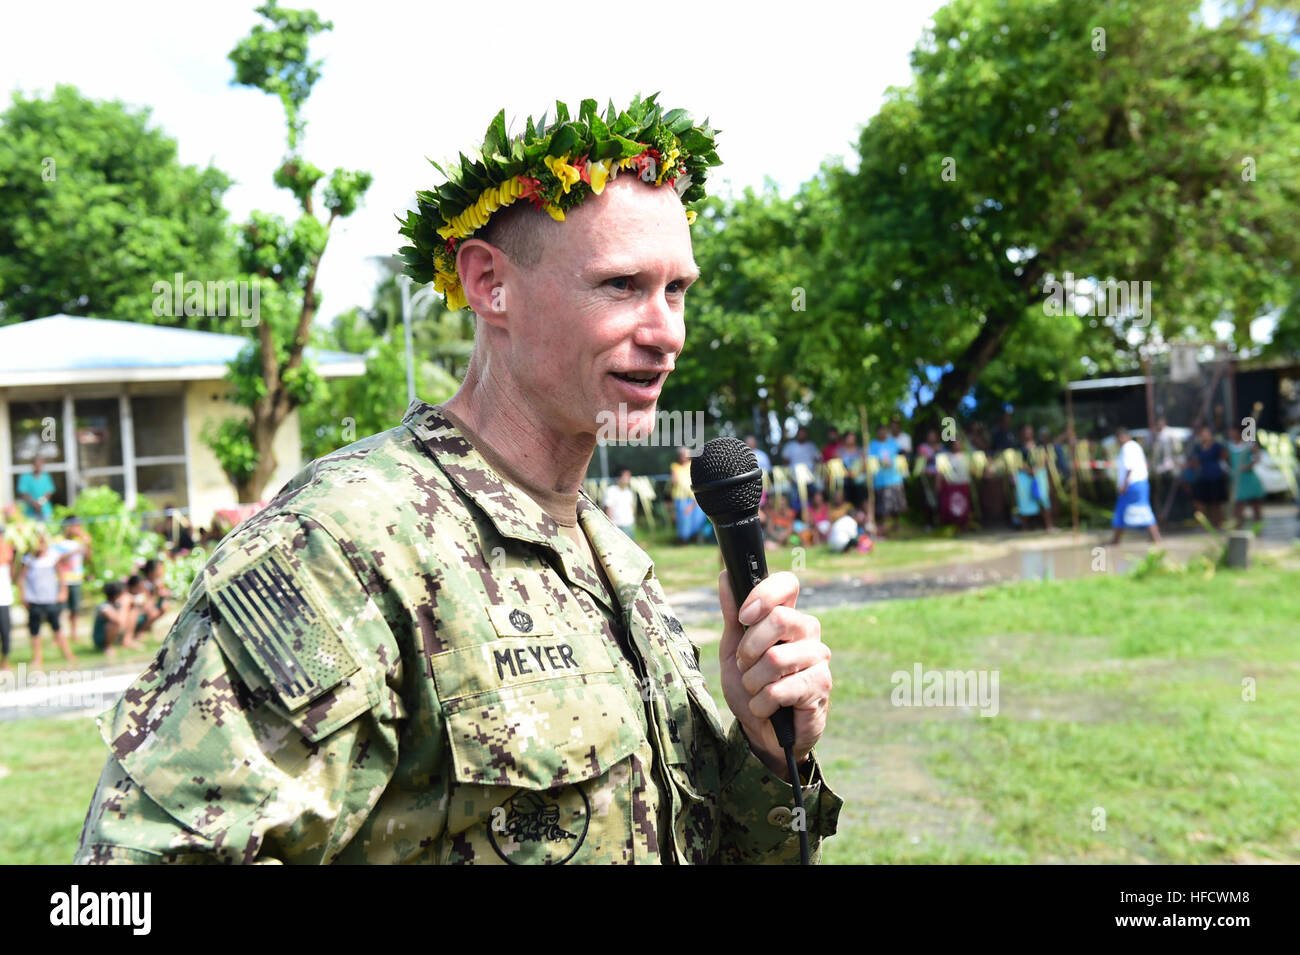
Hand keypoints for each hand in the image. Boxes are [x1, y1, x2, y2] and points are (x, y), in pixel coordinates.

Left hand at [717, 570, 831, 780]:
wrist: (762, 731)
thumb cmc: (750, 685)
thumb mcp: (732, 650)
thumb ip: (732, 615)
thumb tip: (725, 576)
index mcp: (786, 616)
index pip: (787, 583)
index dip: (764, 594)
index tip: (743, 617)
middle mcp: (807, 631)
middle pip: (780, 618)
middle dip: (749, 648)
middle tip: (744, 665)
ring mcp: (818, 657)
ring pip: (777, 658)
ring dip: (753, 680)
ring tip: (756, 689)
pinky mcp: (821, 686)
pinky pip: (782, 689)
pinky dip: (762, 702)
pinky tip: (767, 707)